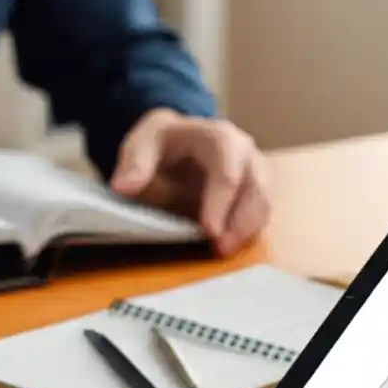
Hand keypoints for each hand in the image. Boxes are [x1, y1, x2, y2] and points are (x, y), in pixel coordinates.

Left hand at [111, 108, 270, 255]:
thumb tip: (124, 186)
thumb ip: (135, 163)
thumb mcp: (141, 144)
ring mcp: (254, 170)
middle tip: (220, 248)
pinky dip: (247, 233)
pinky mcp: (255, 192)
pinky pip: (260, 214)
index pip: (227, 166)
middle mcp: (243, 150)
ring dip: (246, 231)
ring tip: (222, 252)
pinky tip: (227, 248)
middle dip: (240, 220)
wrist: (175, 143)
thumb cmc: (160, 145)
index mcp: (217, 135)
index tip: (208, 229)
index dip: (220, 199)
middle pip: (256, 186)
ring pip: (263, 202)